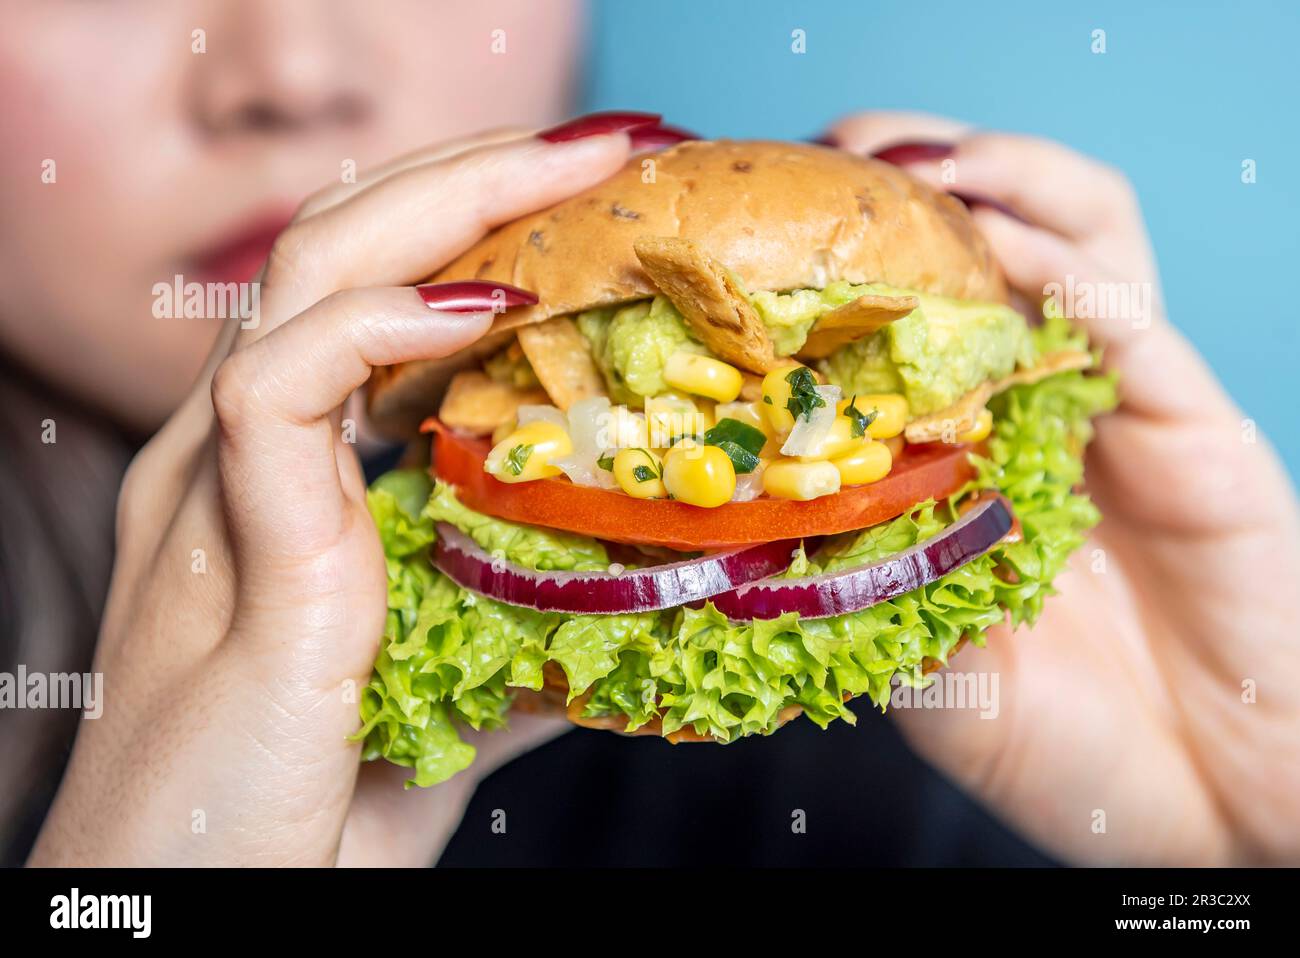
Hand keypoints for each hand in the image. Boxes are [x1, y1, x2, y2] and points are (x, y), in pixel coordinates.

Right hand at [29, 124, 635, 866]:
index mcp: (278, 478)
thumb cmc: (291, 820)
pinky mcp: (232, 553)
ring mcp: (217, 493)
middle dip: (478, 173)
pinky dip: (378, 329)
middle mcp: (234, 458)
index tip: (597, 199)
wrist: (190, 928)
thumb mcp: (434, 706)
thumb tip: (621, 620)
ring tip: (578, 165)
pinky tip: (487, 307)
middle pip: (342, 248)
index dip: (475, 224)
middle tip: (609, 141)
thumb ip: (512, 646)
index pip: (368, 293)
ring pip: (310, 278)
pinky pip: (279, 391)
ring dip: (451, 201)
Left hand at [830, 112, 1299, 864]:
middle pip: (994, 238)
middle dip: (920, 174)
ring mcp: (1120, 406)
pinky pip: (1141, 328)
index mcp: (971, 447)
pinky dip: (1080, 277)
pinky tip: (1020, 250)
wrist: (1200, 803)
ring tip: (929, 162)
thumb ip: (855, 603)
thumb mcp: (922, 675)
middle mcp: (1041, 405)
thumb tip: (729, 545)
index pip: (908, 310)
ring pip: (1083, 240)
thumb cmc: (1060, 745)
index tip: (770, 212)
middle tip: (846, 146)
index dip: (847, 251)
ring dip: (1006, 184)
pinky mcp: (1195, 430)